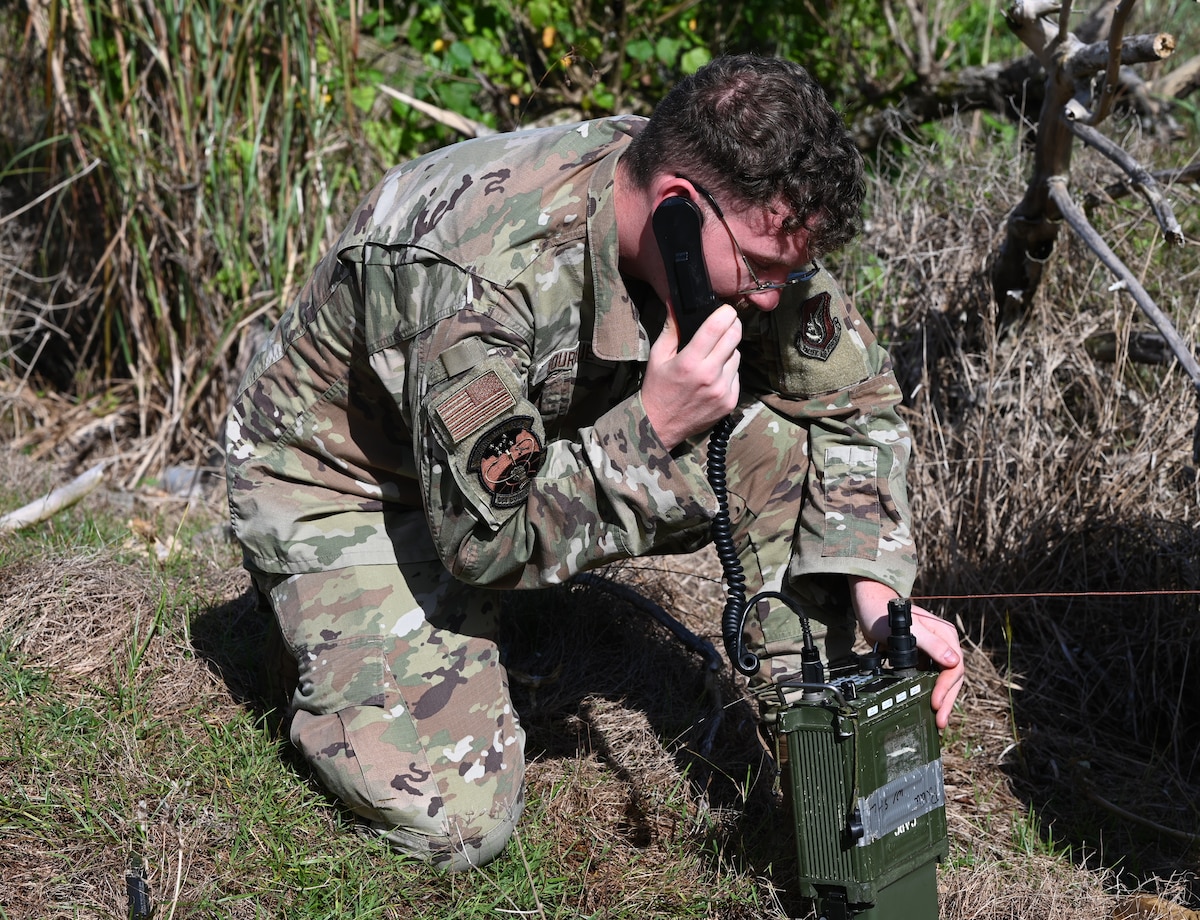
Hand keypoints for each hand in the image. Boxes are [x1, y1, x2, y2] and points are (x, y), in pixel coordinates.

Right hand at [642, 304, 741, 449]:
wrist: (660, 426)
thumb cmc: (657, 388)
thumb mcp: (658, 356)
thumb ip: (671, 328)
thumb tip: (674, 301)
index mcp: (689, 362)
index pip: (716, 327)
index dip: (725, 313)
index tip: (725, 309)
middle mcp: (709, 375)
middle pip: (734, 337)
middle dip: (732, 325)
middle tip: (726, 323)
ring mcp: (722, 390)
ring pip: (737, 356)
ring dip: (729, 350)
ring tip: (713, 356)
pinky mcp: (730, 402)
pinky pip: (736, 375)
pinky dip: (728, 371)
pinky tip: (714, 376)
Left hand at [849, 577, 963, 729]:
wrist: (869, 608)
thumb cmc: (884, 615)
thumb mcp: (907, 629)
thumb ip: (930, 643)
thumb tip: (953, 662)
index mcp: (945, 635)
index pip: (954, 666)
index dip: (946, 687)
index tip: (935, 702)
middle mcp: (943, 644)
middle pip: (952, 677)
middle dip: (947, 700)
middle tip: (940, 721)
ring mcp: (933, 652)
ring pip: (943, 679)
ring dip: (941, 699)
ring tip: (937, 720)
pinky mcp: (922, 658)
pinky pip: (930, 677)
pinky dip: (930, 692)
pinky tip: (927, 706)